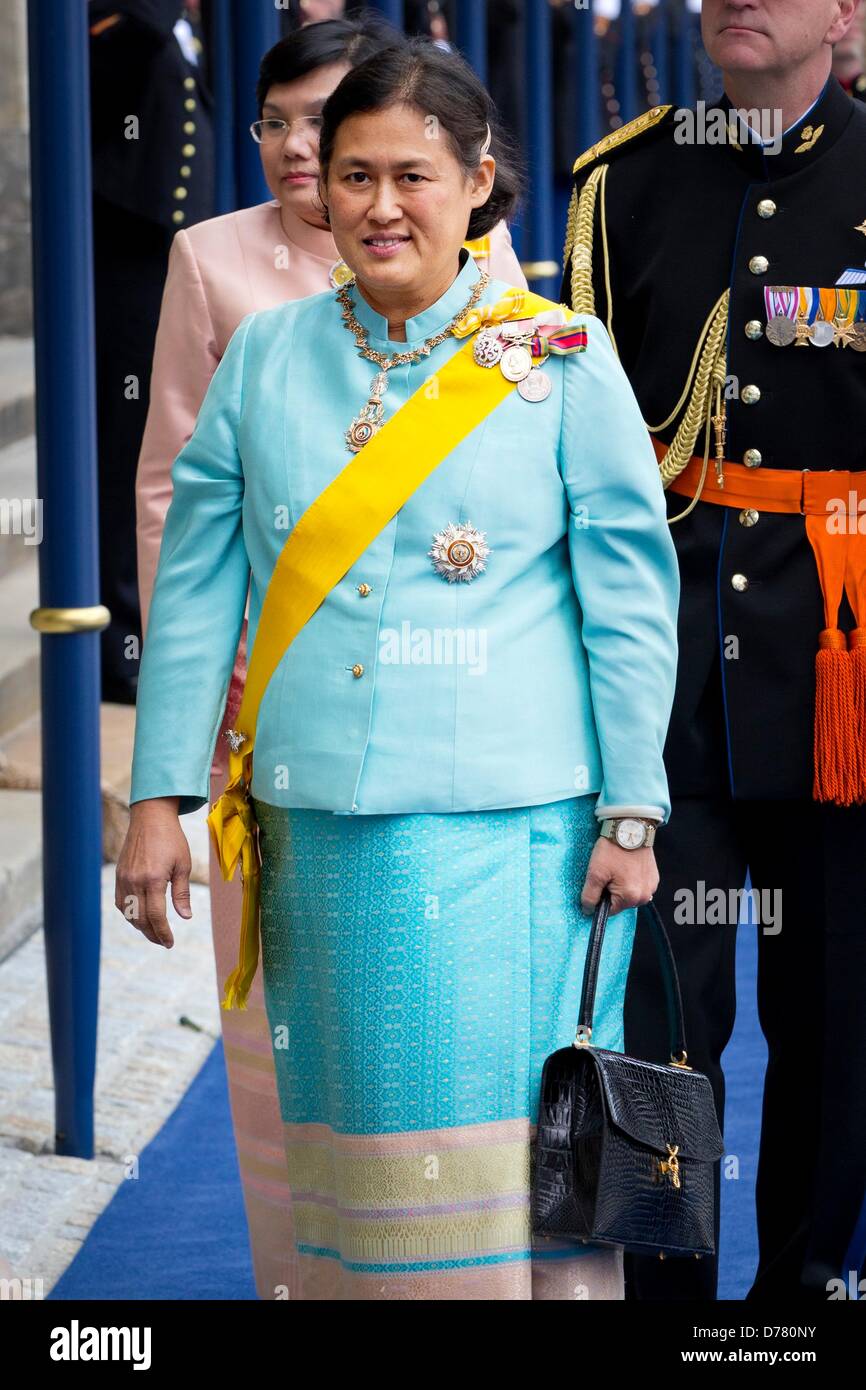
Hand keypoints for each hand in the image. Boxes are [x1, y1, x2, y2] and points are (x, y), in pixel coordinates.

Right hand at [114, 797, 191, 946]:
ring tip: (154, 931)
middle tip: (164, 942)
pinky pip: (120, 902)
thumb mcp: (183, 865)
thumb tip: (185, 917)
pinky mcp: (119, 875)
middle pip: (140, 920)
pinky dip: (129, 914)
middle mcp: (135, 882)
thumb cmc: (172, 839)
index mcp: (153, 880)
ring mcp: (124, 879)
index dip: (163, 934)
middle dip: (152, 934)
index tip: (170, 943)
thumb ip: (182, 893)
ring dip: (140, 926)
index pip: (156, 917)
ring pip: (128, 914)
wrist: (150, 817)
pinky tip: (140, 916)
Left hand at [580, 836, 658, 916]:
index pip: (609, 911)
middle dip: (611, 891)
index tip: (599, 881)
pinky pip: (638, 886)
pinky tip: (626, 865)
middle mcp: (645, 896)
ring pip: (629, 895)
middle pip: (620, 903)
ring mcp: (651, 887)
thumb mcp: (595, 873)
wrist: (631, 828)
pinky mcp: (654, 878)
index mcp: (630, 897)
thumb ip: (590, 895)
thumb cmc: (612, 850)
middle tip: (608, 872)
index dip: (600, 898)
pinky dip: (631, 879)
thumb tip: (588, 910)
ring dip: (621, 886)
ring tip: (617, 867)